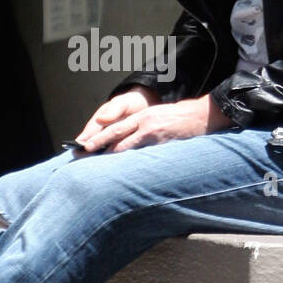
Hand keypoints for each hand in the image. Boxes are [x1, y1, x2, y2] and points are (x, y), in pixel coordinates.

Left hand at [80, 95, 231, 152]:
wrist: (200, 115)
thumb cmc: (178, 121)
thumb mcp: (156, 120)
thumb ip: (141, 132)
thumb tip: (124, 148)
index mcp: (140, 117)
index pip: (114, 127)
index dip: (98, 136)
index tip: (84, 146)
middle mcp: (142, 121)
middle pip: (113, 132)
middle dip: (96, 143)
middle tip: (82, 151)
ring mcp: (150, 130)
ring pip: (124, 143)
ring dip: (109, 154)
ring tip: (95, 164)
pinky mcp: (159, 138)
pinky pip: (140, 150)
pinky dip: (128, 159)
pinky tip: (119, 167)